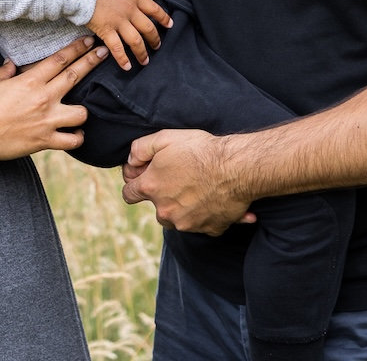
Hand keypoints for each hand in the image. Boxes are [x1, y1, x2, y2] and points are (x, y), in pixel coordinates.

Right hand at [0, 37, 108, 161]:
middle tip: (104, 53)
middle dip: (92, 61)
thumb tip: (11, 64)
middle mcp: (43, 98)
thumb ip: (5, 71)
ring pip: (81, 113)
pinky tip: (76, 134)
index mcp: (30, 81)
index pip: (60, 60)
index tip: (89, 41)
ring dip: (84, 110)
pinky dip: (77, 138)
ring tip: (81, 110)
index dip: (77, 48)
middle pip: (75, 75)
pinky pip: (72, 141)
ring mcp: (46, 120)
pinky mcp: (45, 140)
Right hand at [88, 0, 171, 69]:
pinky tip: (127, 66)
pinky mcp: (106, 30)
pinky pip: (117, 48)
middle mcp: (130, 11)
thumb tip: (127, 0)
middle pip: (148, 28)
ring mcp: (119, 21)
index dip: (163, 18)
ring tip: (145, 61)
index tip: (169, 25)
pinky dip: (122, 58)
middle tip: (157, 47)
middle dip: (155, 39)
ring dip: (142, 52)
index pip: (154, 9)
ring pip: (136, 40)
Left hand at [121, 129, 256, 234]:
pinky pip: (205, 224)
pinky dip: (209, 214)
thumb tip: (131, 161)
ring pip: (178, 219)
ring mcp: (188, 224)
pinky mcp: (210, 229)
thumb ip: (140, 149)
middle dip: (164, 196)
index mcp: (151, 189)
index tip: (147, 177)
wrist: (238, 167)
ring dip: (184, 208)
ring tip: (200, 188)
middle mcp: (166, 211)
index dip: (135, 184)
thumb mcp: (164, 138)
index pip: (128, 194)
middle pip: (157, 209)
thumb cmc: (201, 150)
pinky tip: (218, 198)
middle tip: (181, 178)